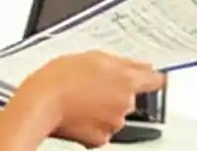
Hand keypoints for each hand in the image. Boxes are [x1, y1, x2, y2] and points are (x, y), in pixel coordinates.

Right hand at [13, 51, 165, 147]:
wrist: (41, 103)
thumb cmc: (60, 78)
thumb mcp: (94, 56)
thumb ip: (124, 62)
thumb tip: (141, 66)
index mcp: (127, 80)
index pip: (156, 80)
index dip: (154, 78)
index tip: (154, 78)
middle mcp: (126, 104)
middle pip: (130, 98)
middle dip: (117, 92)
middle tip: (94, 85)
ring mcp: (114, 123)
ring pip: (115, 114)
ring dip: (103, 108)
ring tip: (81, 98)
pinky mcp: (101, 139)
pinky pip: (102, 130)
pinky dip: (93, 124)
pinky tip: (78, 113)